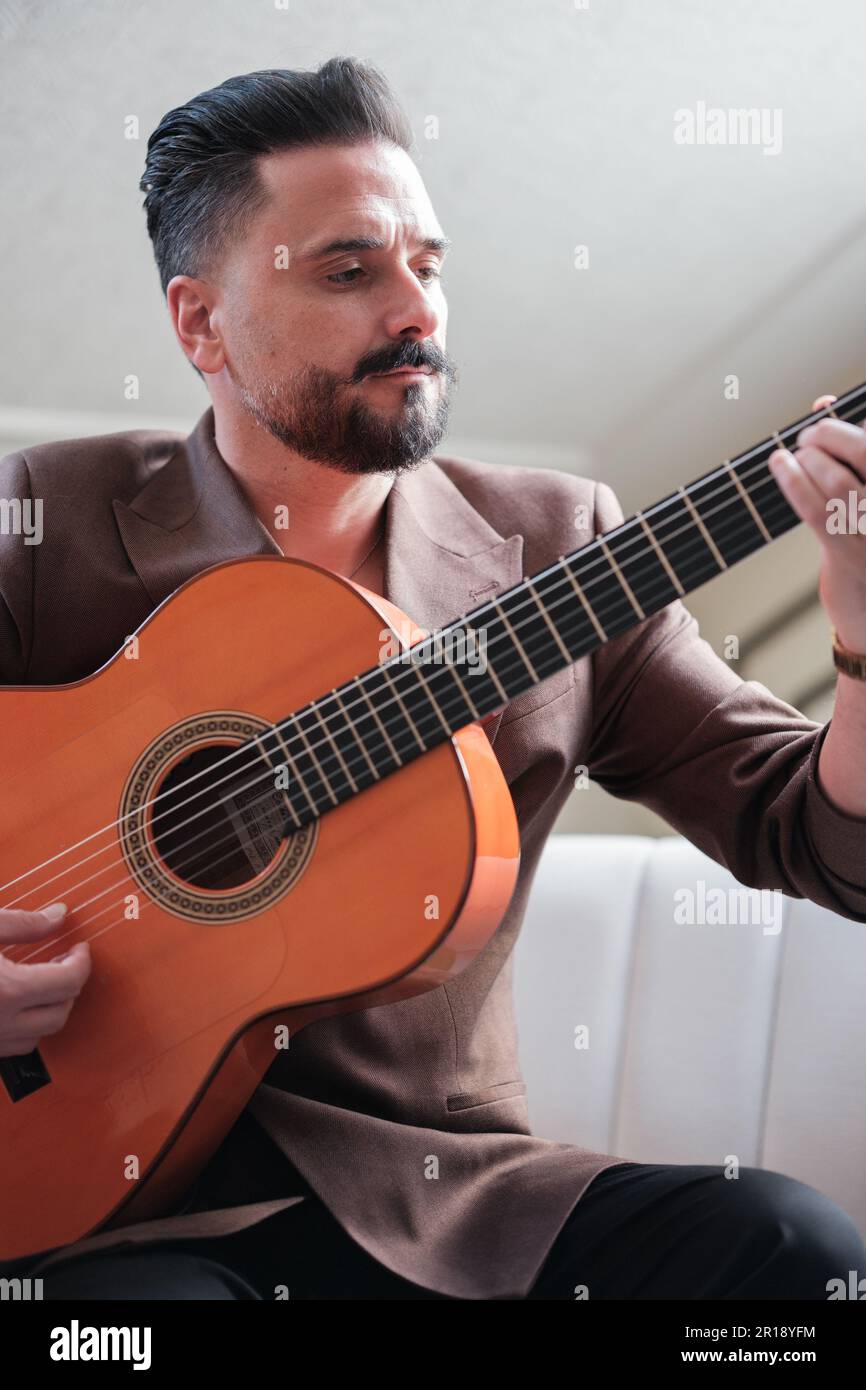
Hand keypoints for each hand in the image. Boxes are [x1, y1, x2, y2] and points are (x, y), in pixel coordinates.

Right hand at [0, 905, 90, 1056]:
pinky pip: (11, 1048)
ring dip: (47, 1011)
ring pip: (36, 1037)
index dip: (81, 962)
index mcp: (7, 990)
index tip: (80, 949)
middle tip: (63, 963)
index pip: (68, 982)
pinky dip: (23, 1029)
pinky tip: (15, 1005)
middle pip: (59, 1013)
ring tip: (39, 983)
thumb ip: (23, 923)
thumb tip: (58, 916)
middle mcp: (0, 1022)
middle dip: (69, 987)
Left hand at [769, 393, 865, 652]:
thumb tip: (824, 403)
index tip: (824, 406)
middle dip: (831, 435)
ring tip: (792, 451)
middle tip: (807, 433)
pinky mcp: (851, 557)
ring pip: (840, 482)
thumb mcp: (864, 500)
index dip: (850, 421)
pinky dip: (794, 482)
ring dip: (810, 458)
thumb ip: (850, 455)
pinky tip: (781, 466)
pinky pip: (818, 512)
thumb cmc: (864, 542)